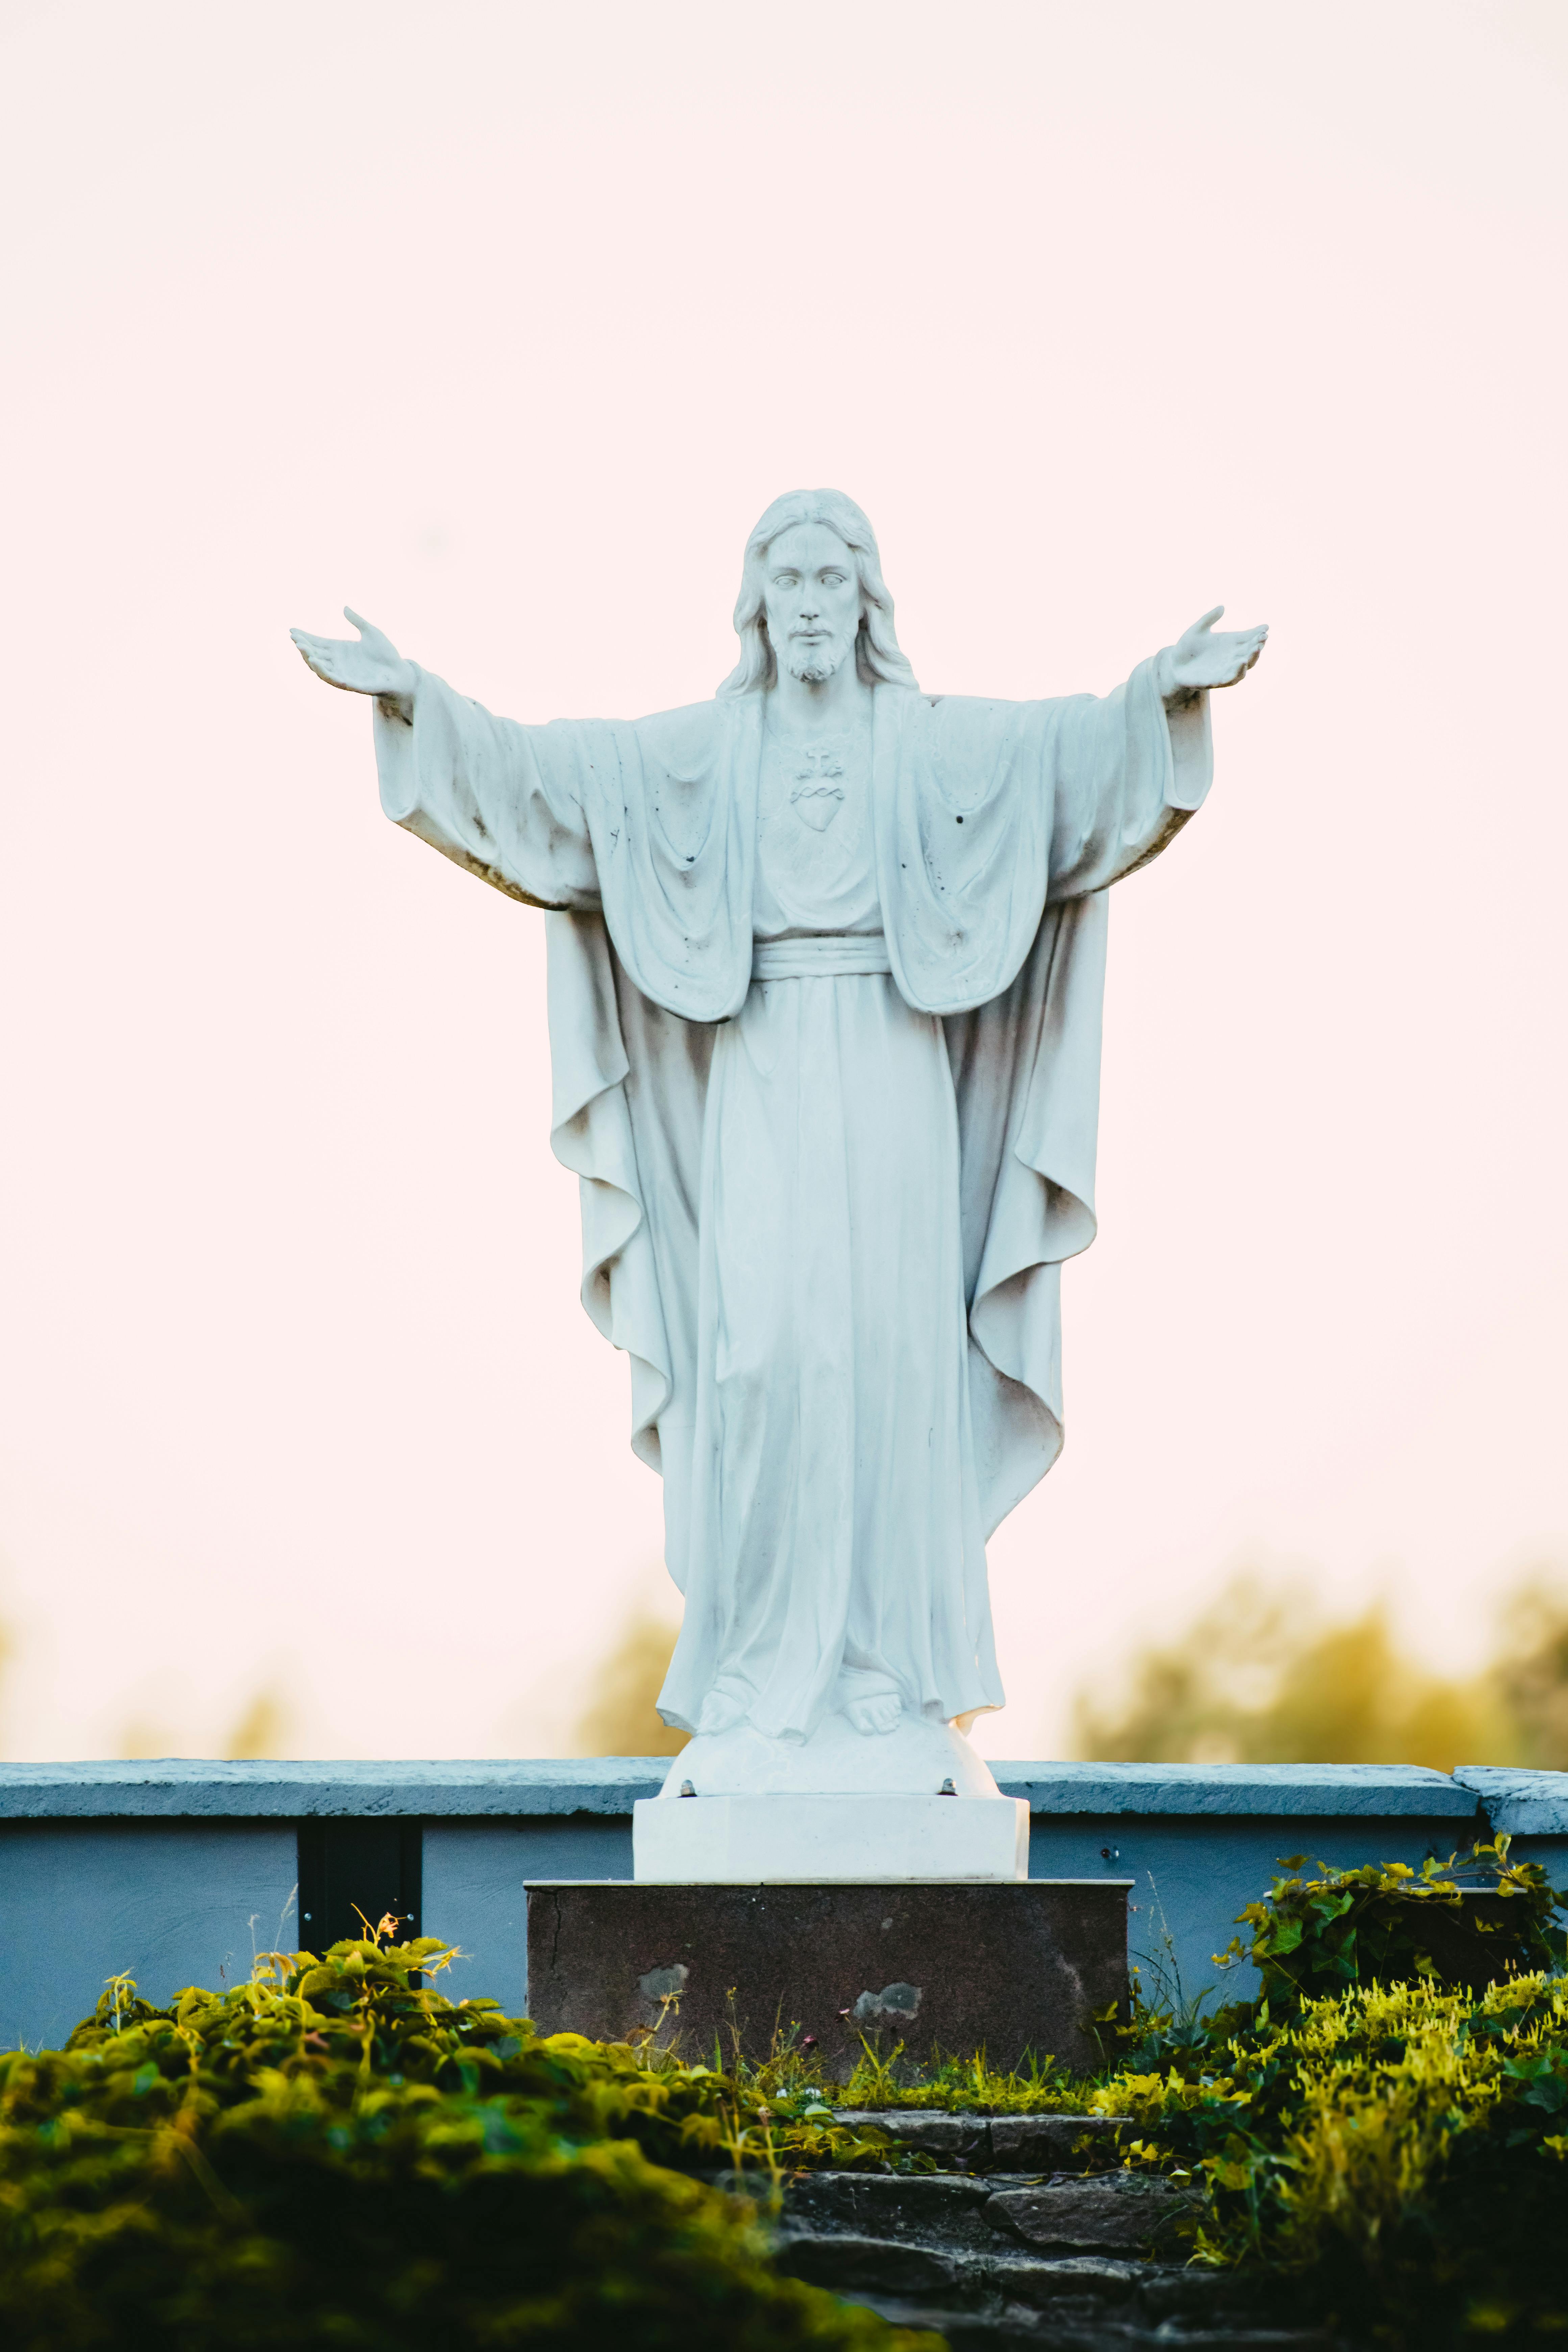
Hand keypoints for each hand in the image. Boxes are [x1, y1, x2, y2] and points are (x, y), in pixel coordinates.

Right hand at [290, 607, 415, 715]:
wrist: (401, 673)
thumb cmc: (387, 654)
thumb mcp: (371, 633)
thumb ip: (357, 621)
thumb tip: (345, 607)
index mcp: (340, 650)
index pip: (317, 643)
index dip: (305, 637)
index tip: (292, 630)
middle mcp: (339, 663)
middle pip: (315, 655)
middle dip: (304, 647)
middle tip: (295, 638)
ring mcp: (344, 674)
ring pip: (321, 669)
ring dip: (311, 659)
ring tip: (302, 649)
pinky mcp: (353, 685)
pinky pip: (336, 680)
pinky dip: (325, 672)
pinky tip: (317, 663)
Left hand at [1161, 606, 1267, 699]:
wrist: (1174, 665)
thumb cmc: (1187, 647)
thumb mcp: (1197, 630)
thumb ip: (1208, 619)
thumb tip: (1222, 607)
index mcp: (1230, 644)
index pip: (1248, 639)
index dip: (1258, 634)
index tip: (1265, 627)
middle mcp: (1230, 658)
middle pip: (1249, 654)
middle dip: (1257, 647)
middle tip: (1262, 638)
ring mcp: (1224, 671)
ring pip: (1243, 669)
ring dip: (1250, 660)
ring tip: (1254, 650)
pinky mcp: (1214, 682)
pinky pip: (1228, 679)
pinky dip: (1236, 672)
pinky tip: (1240, 664)